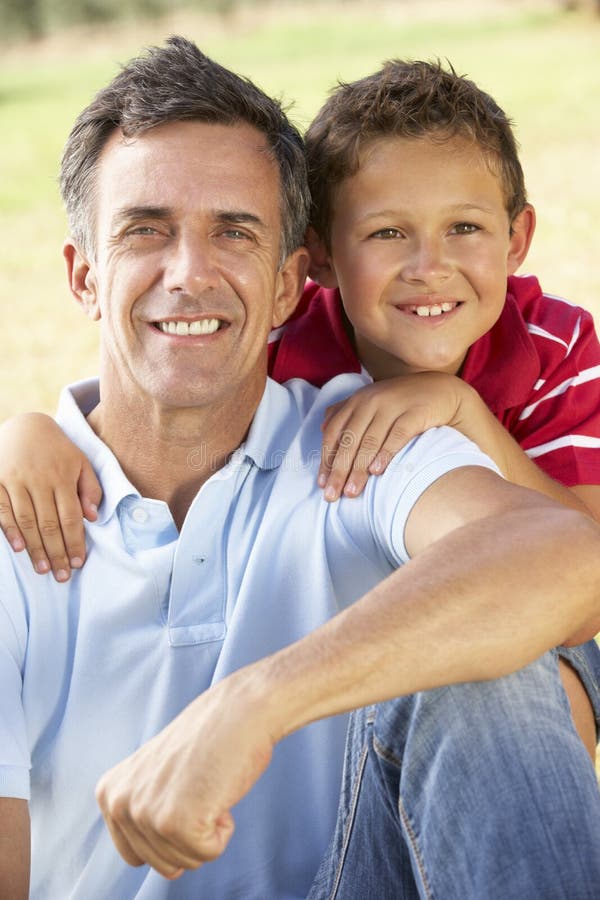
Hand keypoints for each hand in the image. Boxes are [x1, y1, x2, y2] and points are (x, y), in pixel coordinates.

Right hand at [0, 413, 101, 580]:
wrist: (25, 425)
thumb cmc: (58, 450)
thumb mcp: (81, 463)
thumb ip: (90, 490)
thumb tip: (92, 518)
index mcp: (63, 476)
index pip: (71, 517)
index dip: (75, 542)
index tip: (79, 563)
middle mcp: (39, 480)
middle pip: (49, 524)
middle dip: (57, 553)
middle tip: (62, 576)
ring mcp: (16, 480)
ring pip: (26, 521)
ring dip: (35, 548)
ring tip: (43, 570)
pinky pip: (2, 510)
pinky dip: (9, 530)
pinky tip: (19, 548)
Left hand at [95, 670, 275, 878]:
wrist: (240, 710)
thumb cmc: (208, 740)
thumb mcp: (155, 775)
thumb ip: (140, 808)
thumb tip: (147, 855)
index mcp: (109, 792)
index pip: (137, 855)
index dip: (171, 830)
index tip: (182, 789)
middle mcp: (119, 803)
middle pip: (162, 864)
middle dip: (191, 834)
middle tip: (199, 786)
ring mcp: (145, 813)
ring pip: (186, 862)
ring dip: (207, 830)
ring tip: (207, 786)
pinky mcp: (176, 823)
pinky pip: (208, 853)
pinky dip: (223, 829)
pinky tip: (218, 790)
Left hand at [318, 372, 471, 500]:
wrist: (440, 390)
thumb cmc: (400, 402)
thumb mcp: (370, 401)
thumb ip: (345, 411)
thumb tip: (322, 429)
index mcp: (357, 401)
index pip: (334, 432)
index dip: (326, 459)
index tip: (322, 484)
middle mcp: (371, 401)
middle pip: (349, 440)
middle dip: (339, 470)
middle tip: (332, 495)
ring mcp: (393, 405)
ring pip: (370, 440)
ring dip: (359, 469)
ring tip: (352, 491)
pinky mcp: (415, 412)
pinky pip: (397, 435)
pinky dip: (385, 453)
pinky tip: (377, 471)